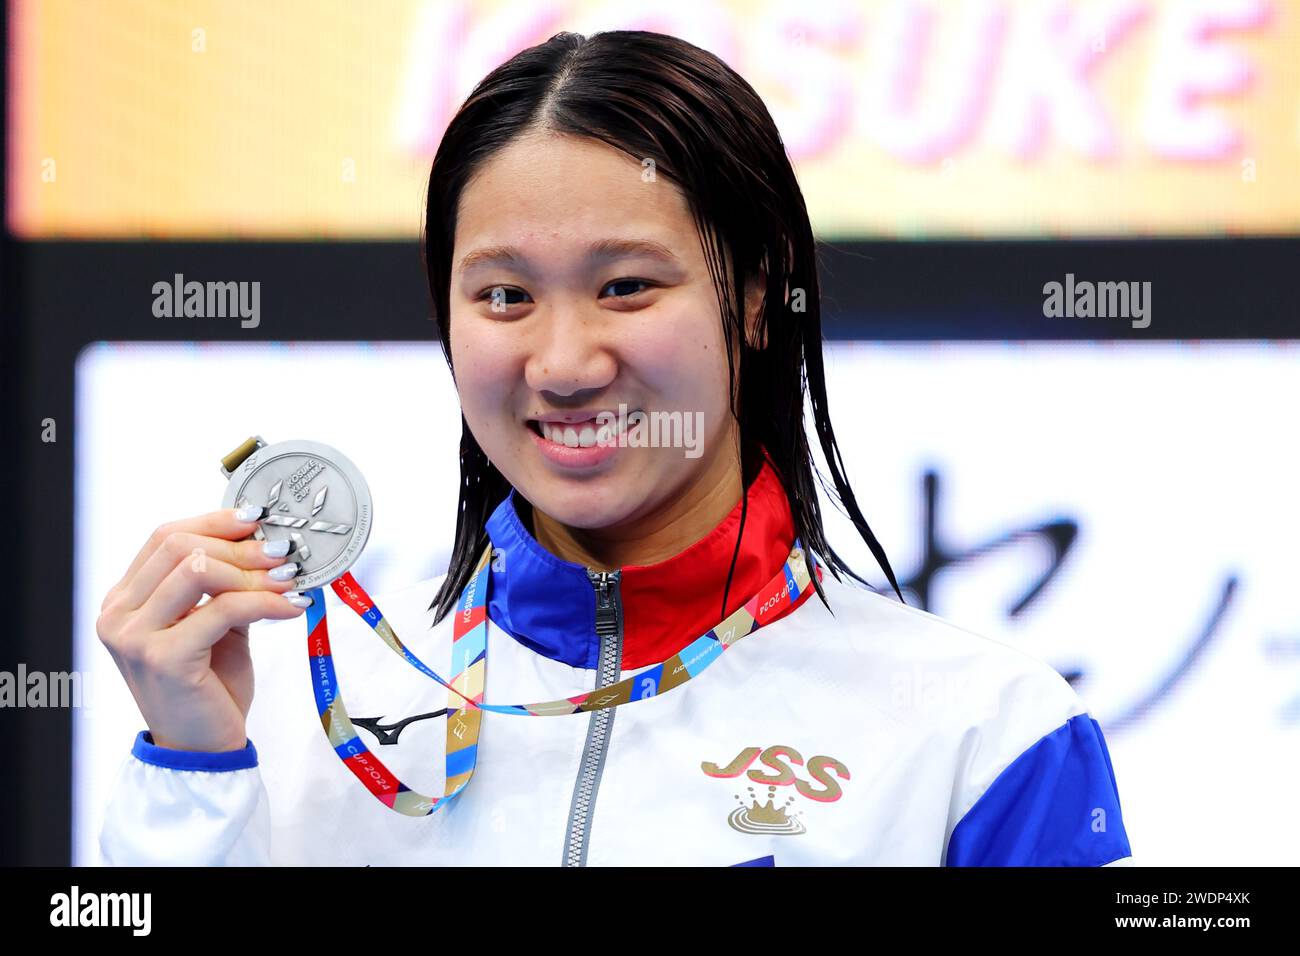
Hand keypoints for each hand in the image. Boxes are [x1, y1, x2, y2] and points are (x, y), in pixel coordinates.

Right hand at [96, 507, 311, 752]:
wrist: (202, 748)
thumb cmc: (208, 686)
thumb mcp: (214, 624)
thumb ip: (224, 585)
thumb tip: (263, 541)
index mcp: (125, 600)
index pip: (164, 537)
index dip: (214, 523)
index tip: (257, 521)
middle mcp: (119, 614)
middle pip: (179, 546)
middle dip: (239, 545)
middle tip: (282, 553)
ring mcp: (135, 636)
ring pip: (197, 570)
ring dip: (252, 571)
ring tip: (288, 579)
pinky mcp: (164, 658)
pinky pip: (222, 609)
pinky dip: (264, 601)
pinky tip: (290, 607)